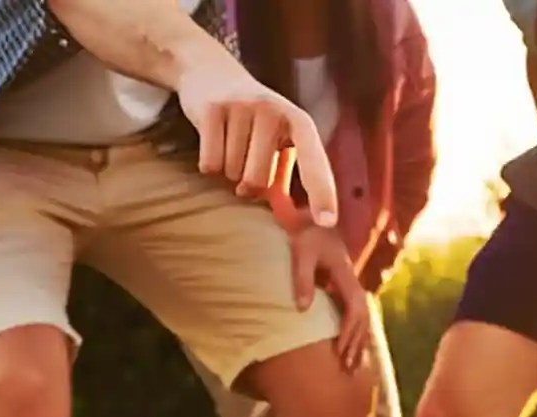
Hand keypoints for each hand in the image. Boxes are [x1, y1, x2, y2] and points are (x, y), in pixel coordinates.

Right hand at [177, 65, 337, 228]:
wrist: (210, 70)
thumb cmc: (251, 118)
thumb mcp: (275, 140)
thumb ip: (284, 179)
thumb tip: (292, 224)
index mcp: (298, 121)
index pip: (314, 161)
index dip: (322, 192)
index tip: (327, 222)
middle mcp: (274, 110)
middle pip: (259, 181)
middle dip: (247, 183)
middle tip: (244, 157)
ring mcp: (243, 106)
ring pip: (232, 173)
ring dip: (227, 170)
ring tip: (229, 142)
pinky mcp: (212, 109)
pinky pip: (210, 164)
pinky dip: (209, 164)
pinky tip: (212, 140)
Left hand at [290, 224, 369, 370]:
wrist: (313, 217)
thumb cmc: (305, 234)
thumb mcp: (301, 253)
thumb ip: (302, 279)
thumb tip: (302, 310)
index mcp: (345, 274)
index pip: (354, 308)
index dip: (348, 331)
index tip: (339, 350)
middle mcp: (352, 281)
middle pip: (362, 317)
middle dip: (356, 342)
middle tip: (347, 366)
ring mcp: (349, 283)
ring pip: (361, 316)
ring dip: (358, 340)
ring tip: (351, 363)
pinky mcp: (343, 286)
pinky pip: (354, 312)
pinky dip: (354, 331)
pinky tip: (349, 345)